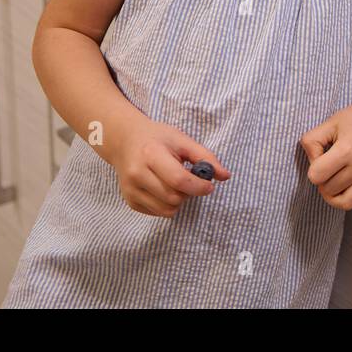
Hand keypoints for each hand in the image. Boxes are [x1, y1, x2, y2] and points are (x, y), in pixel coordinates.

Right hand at [109, 116, 230, 217]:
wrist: (125, 141)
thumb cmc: (157, 139)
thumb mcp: (182, 140)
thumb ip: (205, 156)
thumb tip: (225, 176)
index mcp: (151, 154)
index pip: (178, 180)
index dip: (198, 186)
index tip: (209, 185)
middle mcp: (137, 174)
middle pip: (174, 197)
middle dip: (189, 193)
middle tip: (190, 181)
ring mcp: (131, 189)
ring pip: (167, 209)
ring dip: (179, 200)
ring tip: (175, 184)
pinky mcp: (129, 201)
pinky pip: (158, 212)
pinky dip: (167, 204)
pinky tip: (164, 188)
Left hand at [299, 95, 351, 210]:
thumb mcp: (329, 123)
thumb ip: (311, 141)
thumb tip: (312, 163)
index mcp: (347, 150)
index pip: (316, 176)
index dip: (313, 168)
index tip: (321, 158)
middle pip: (329, 190)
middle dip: (323, 181)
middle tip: (328, 167)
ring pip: (344, 203)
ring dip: (334, 195)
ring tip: (334, 181)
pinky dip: (350, 197)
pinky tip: (348, 182)